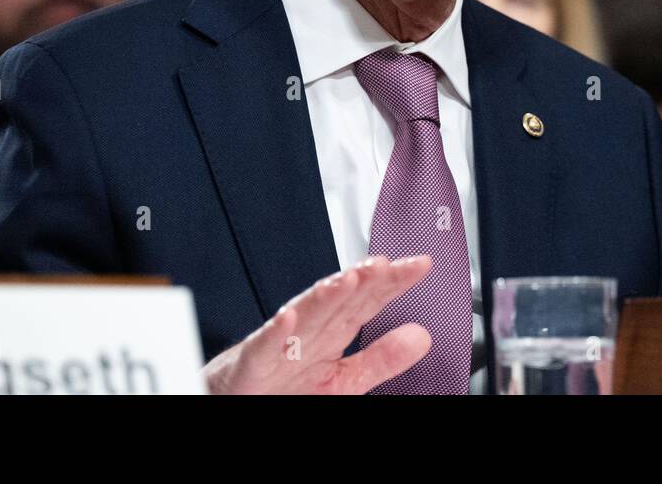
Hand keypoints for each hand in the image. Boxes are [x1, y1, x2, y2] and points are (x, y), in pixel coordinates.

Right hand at [202, 254, 432, 393]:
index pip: (369, 301)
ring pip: (304, 316)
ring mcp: (280, 345)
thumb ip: (383, 358)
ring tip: (348, 280)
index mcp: (334, 333)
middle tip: (385, 265)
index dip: (394, 283)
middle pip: (339, 301)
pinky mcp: (253, 364)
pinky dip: (275, 331)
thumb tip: (423, 336)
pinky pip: (263, 347)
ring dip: (324, 295)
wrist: (238, 397)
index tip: (420, 265)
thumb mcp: (347, 379)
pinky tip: (288, 316)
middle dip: (362, 280)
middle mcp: (310, 332)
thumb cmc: (287, 386)